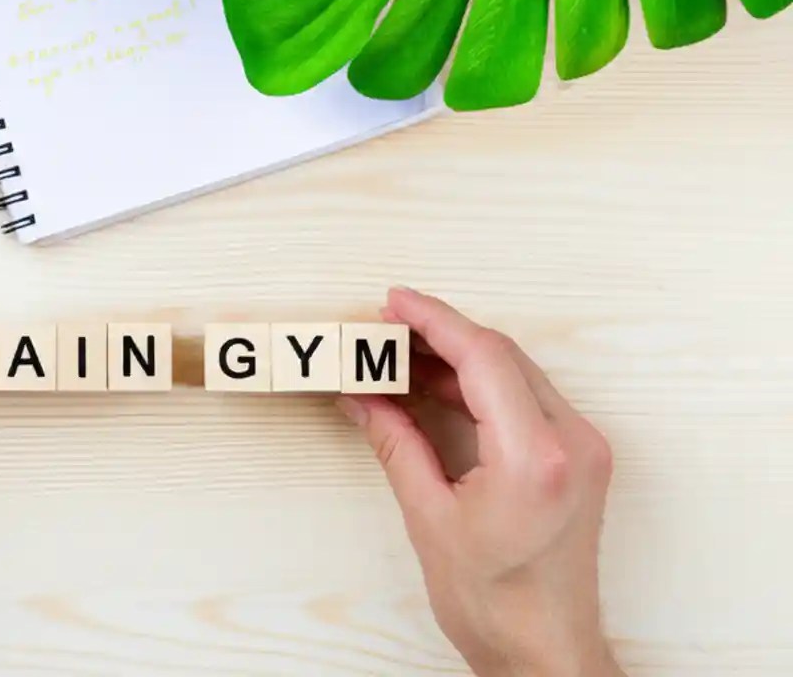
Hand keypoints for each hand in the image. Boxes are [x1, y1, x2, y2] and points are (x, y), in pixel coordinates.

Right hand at [339, 287, 623, 676]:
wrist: (544, 649)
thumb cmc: (497, 604)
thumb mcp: (429, 517)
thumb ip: (396, 444)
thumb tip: (363, 398)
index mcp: (535, 457)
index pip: (483, 357)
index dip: (433, 320)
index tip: (394, 304)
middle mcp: (571, 443)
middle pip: (501, 356)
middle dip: (440, 334)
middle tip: (386, 329)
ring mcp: (581, 447)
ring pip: (515, 371)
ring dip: (459, 358)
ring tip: (401, 355)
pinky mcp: (577, 456)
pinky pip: (526, 397)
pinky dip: (480, 384)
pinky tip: (437, 386)